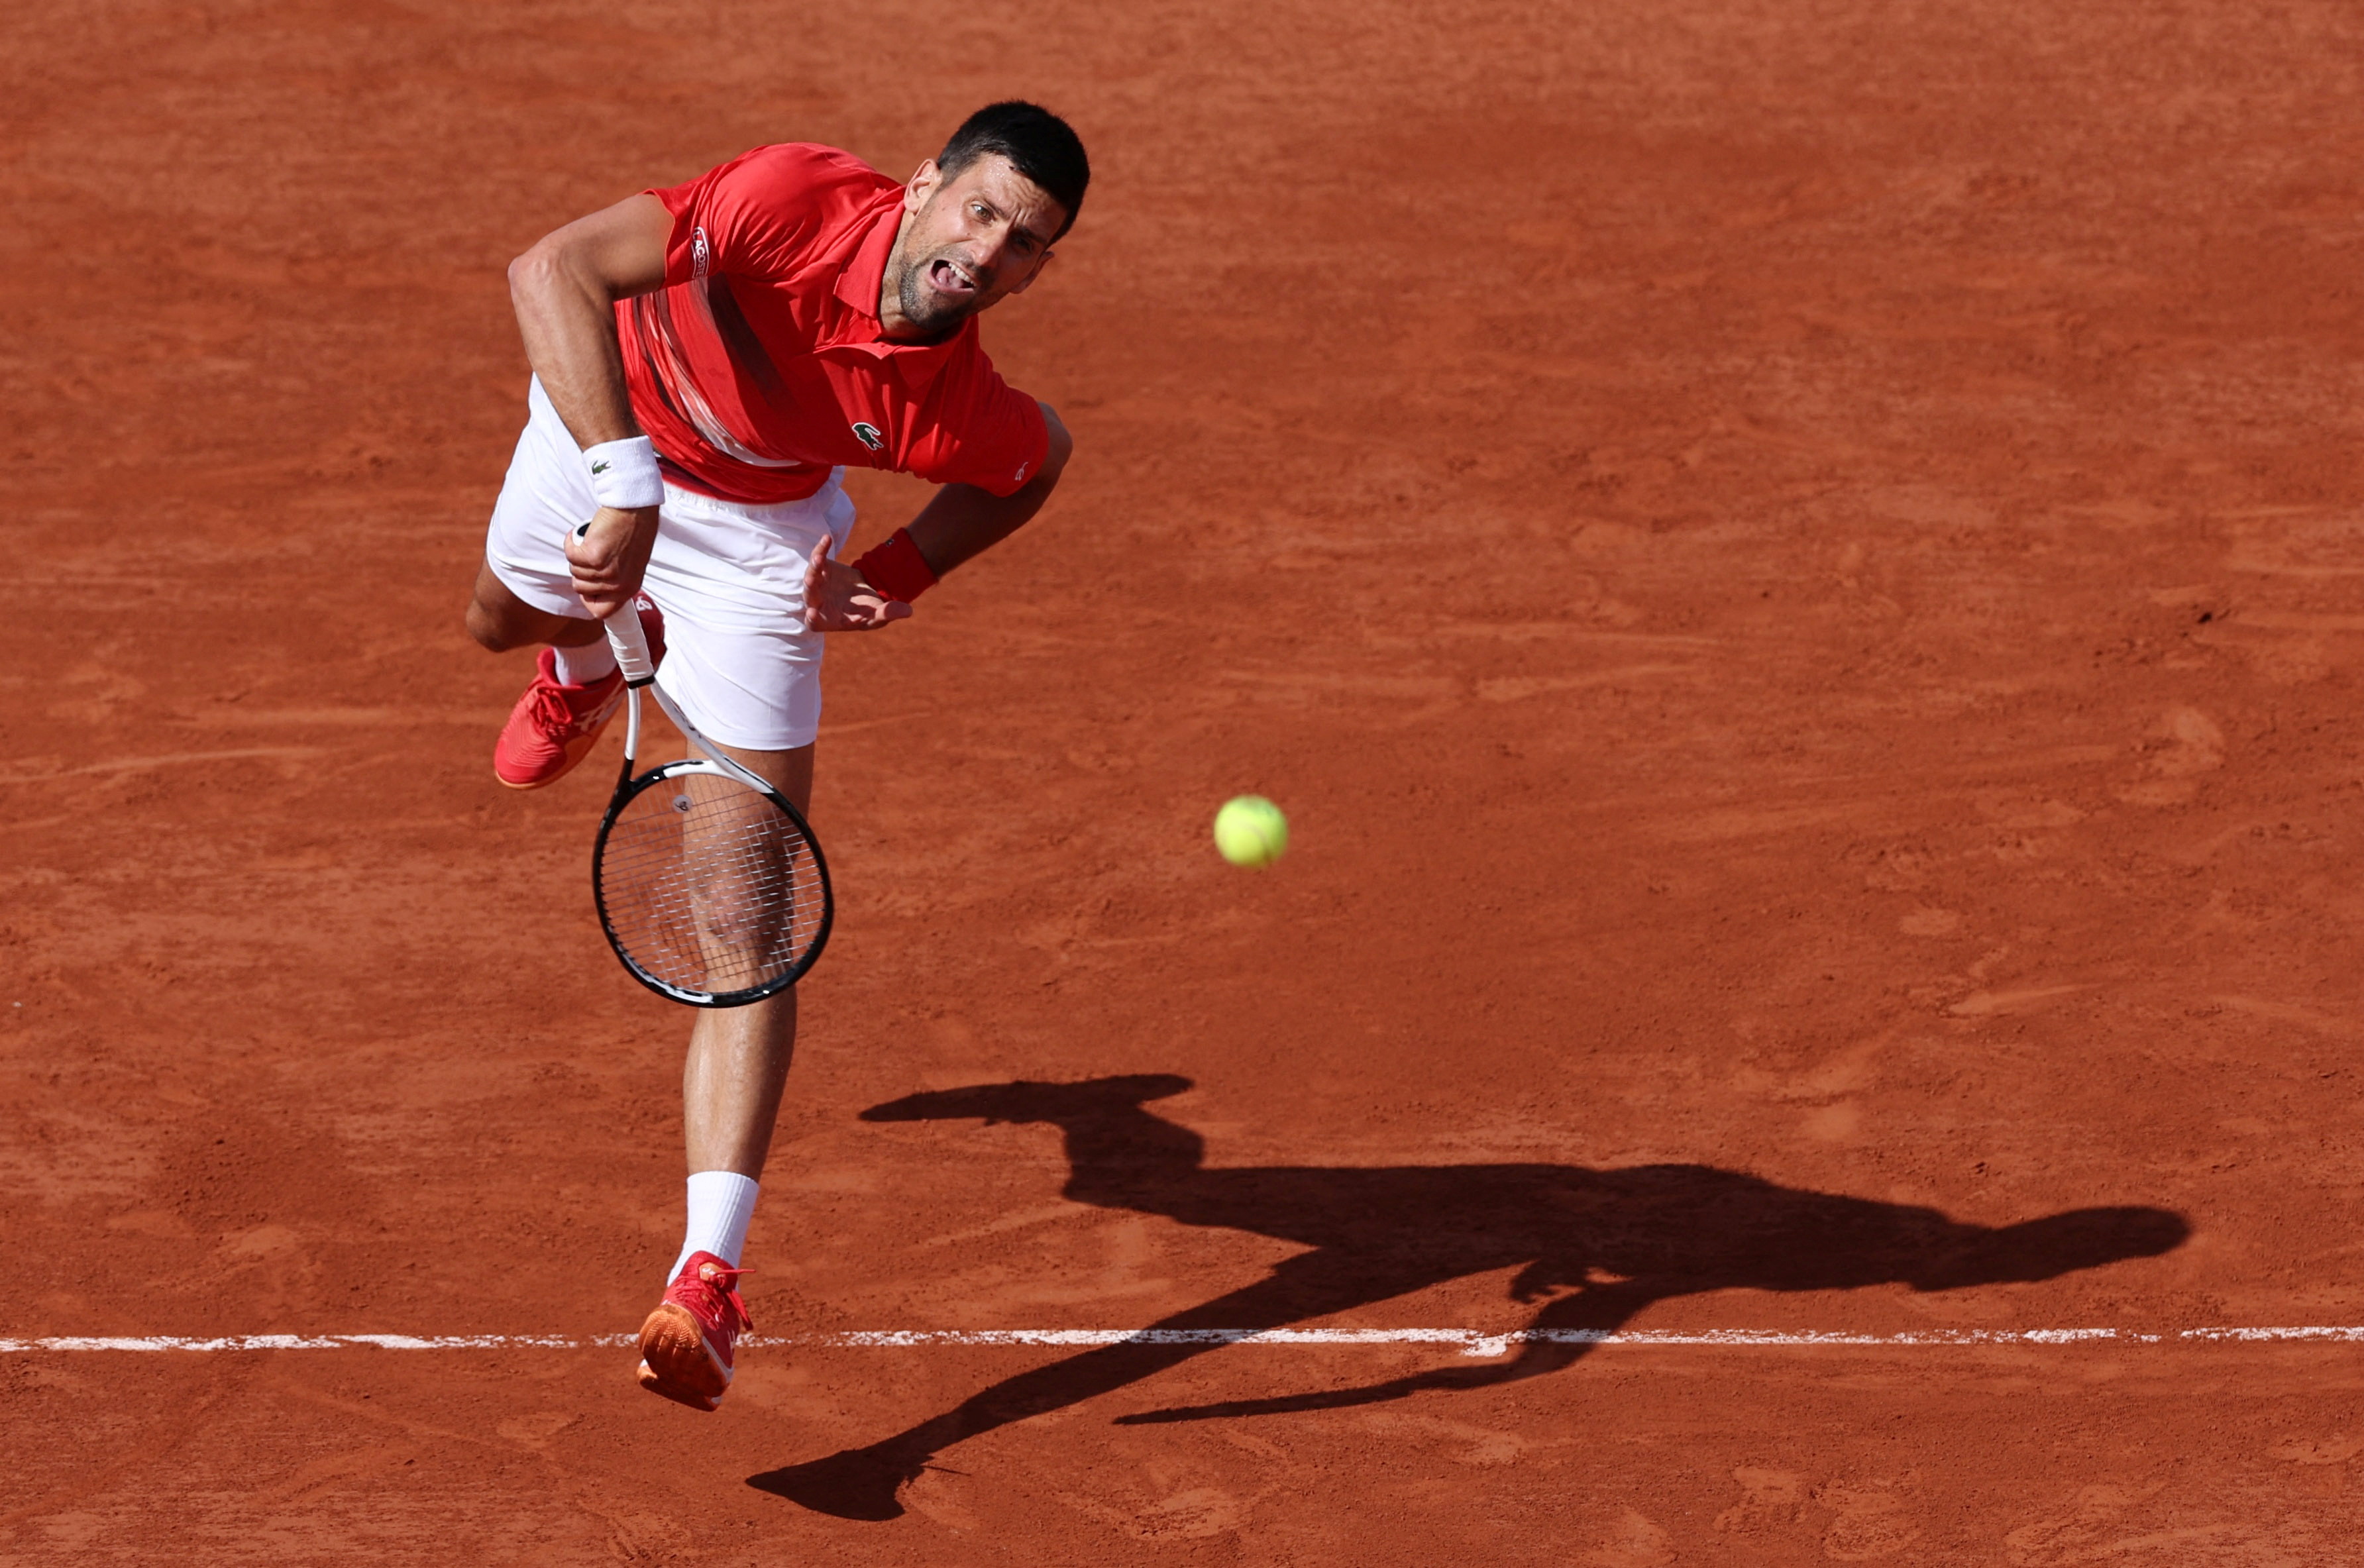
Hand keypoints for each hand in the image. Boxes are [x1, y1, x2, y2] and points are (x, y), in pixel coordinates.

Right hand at [566, 505, 657, 618]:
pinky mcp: (593, 556)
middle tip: (591, 554)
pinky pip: (570, 555)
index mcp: (629, 589)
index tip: (586, 584)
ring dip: (577, 556)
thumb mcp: (630, 565)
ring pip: (574, 571)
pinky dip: (571, 542)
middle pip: (581, 589)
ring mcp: (606, 572)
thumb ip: (615, 579)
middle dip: (580, 571)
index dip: (589, 599)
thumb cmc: (633, 532)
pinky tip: (580, 534)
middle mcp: (618, 585)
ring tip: (590, 542)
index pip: (601, 611)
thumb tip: (594, 589)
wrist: (635, 510)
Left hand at [800, 533, 914, 630]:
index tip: (812, 613)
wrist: (863, 593)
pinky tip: (828, 538)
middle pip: (810, 596)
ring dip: (814, 567)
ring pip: (811, 575)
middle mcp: (818, 603)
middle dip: (811, 589)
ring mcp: (817, 584)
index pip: (814, 622)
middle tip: (810, 581)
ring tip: (820, 558)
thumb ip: (889, 613)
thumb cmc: (868, 611)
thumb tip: (909, 611)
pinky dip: (821, 548)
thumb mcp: (879, 614)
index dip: (813, 618)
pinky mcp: (822, 568)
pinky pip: (818, 557)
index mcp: (828, 620)